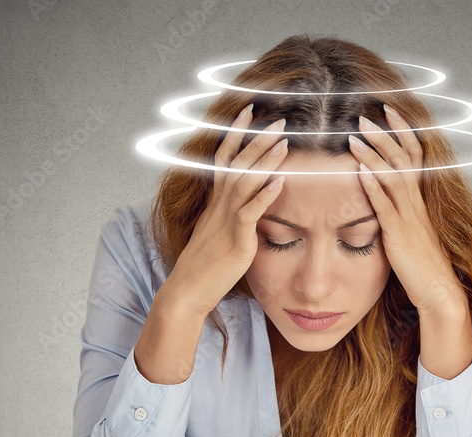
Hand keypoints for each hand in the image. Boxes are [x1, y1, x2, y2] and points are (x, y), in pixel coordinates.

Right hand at [166, 105, 288, 317]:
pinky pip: (250, 213)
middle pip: (238, 164)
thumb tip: (248, 205)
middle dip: (257, 139)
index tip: (249, 111)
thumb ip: (233, 216)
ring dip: (265, 161)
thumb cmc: (205, 266)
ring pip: (245, 182)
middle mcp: (220, 206)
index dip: (236, 133)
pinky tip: (281, 182)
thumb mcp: (219, 234)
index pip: (225, 158)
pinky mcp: (235, 240)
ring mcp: (226, 221)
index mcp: (216, 203)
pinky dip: (265, 196)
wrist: (187, 290)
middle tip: (279, 120)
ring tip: (284, 142)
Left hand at [348, 106, 465, 315]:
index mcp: (420, 201)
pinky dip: (373, 186)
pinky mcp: (400, 235)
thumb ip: (400, 213)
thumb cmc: (423, 266)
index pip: (415, 155)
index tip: (388, 109)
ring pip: (394, 177)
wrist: (439, 292)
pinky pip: (386, 206)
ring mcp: (409, 218)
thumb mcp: (412, 233)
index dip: (403, 131)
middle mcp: (417, 204)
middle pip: (403, 159)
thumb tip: (383, 197)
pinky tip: (359, 172)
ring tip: (355, 136)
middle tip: (364, 115)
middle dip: (384, 134)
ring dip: (374, 154)